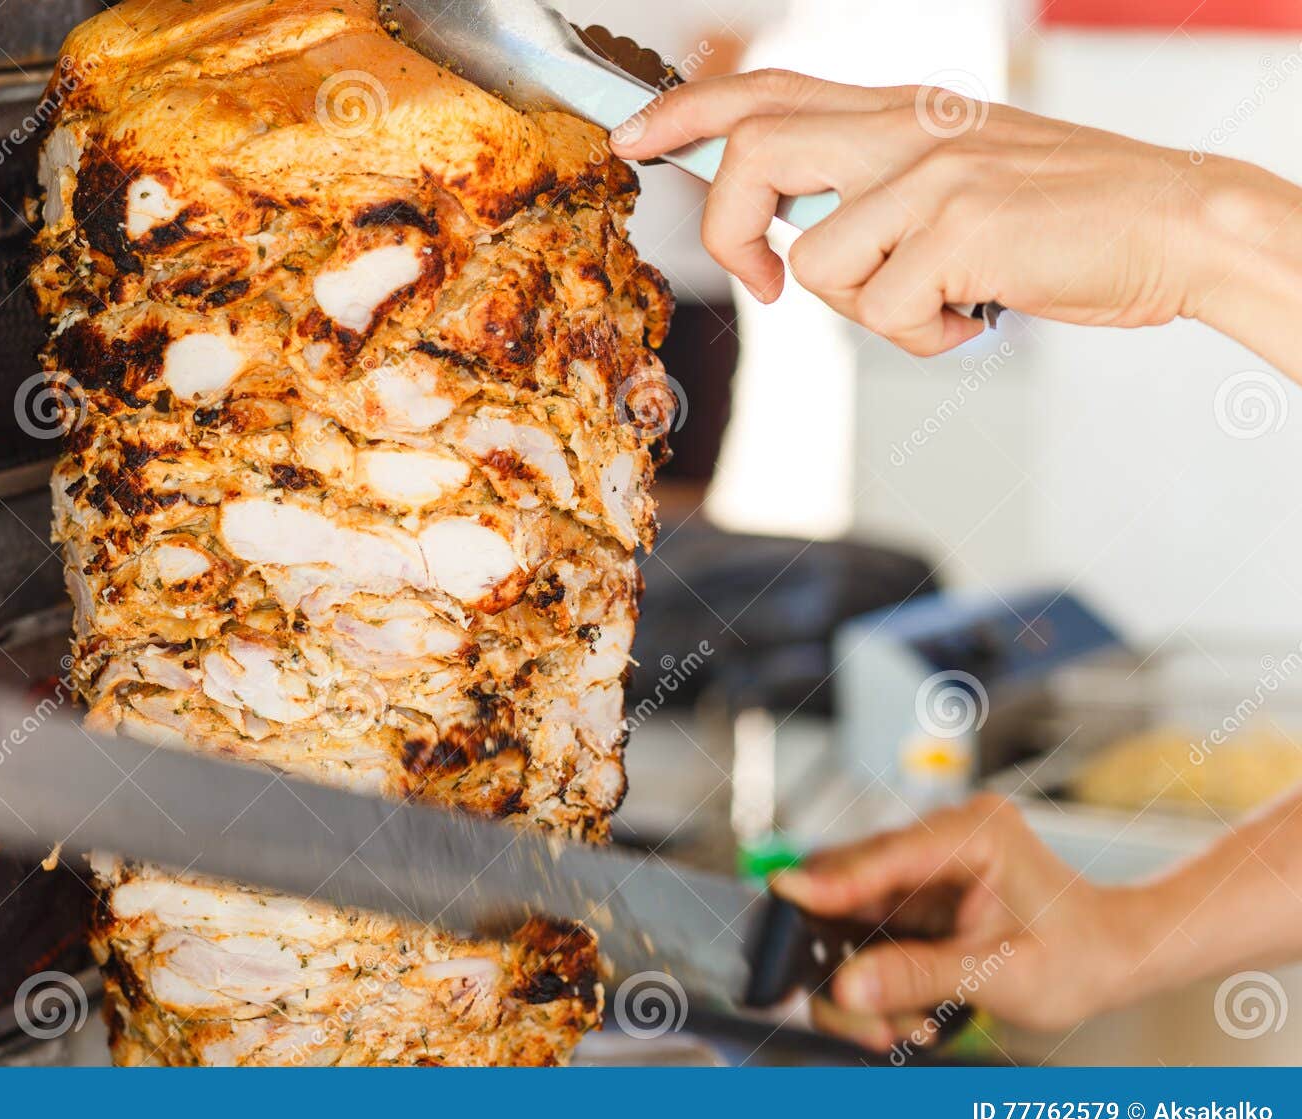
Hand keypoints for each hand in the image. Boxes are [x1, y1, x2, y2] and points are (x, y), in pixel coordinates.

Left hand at [609, 70, 1286, 359]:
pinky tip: (978, 313)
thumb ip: (874, 185)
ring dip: (873, 312)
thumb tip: (793, 238)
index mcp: (899, 112)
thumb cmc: (1064, 217)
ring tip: (944, 300)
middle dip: (730, 230)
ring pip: (818, 264)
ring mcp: (930, 173)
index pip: (766, 90)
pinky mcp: (958, 228)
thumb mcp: (958, 175)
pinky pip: (883, 313)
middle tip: (764, 283)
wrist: (1177, 224)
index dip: (684, 111)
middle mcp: (905, 128)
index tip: (631, 138)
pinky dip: (926, 338)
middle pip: (753, 152)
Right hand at [772, 794, 1152, 1050]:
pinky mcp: (915, 893)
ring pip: (850, 911)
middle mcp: (940, 839)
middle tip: (850, 1010)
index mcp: (972, 834)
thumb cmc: (1078, 954)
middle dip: (839, 949)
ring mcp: (925, 865)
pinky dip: (873, 973)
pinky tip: (901, 1013)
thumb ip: (916, 977)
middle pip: (851, 882)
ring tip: (890, 1028)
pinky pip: (868, 929)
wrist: (1113, 953)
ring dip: (855, 971)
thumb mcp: (999, 975)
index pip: (883, 856)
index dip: (829, 883)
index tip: (782, 900)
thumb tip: (845, 987)